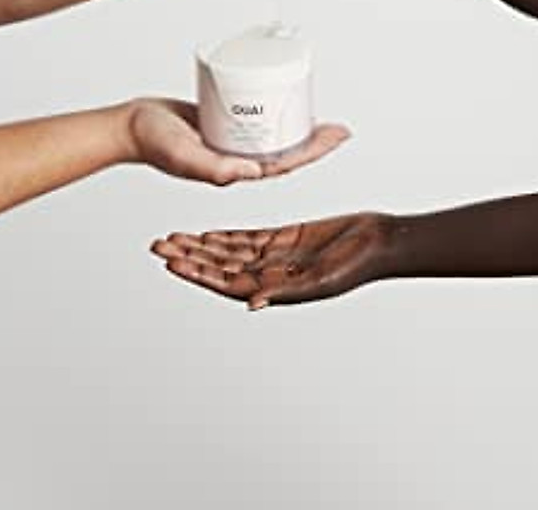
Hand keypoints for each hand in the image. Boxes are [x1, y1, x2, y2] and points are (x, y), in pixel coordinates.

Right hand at [126, 98, 350, 185]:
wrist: (130, 125)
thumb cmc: (153, 143)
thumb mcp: (184, 156)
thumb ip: (214, 169)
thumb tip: (253, 172)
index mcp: (235, 171)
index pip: (285, 163)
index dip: (314, 151)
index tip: (338, 137)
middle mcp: (236, 158)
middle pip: (284, 149)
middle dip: (313, 140)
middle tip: (339, 126)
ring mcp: (229, 142)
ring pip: (271, 135)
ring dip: (294, 125)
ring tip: (316, 110)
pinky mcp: (220, 124)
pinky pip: (252, 119)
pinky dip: (270, 111)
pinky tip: (281, 98)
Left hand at [151, 212, 391, 308]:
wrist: (378, 241)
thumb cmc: (356, 266)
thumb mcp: (321, 281)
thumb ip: (285, 290)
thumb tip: (251, 303)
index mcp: (275, 288)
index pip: (224, 282)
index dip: (197, 273)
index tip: (171, 262)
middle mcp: (270, 275)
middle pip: (219, 266)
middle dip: (189, 257)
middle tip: (159, 246)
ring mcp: (276, 255)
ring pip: (229, 251)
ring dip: (201, 246)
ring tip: (174, 239)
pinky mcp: (286, 237)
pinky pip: (248, 238)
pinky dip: (226, 236)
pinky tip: (207, 233)